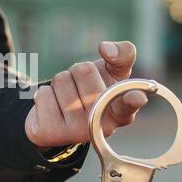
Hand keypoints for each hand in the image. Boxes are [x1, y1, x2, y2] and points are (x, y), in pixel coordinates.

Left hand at [24, 40, 146, 148]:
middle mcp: (103, 126)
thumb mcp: (113, 73)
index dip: (133, 99)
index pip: (129, 103)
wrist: (61, 117)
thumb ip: (123, 55)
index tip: (137, 98)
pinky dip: (45, 94)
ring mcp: (77, 132)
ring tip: (67, 97)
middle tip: (81, 87)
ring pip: (61, 80)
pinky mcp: (52, 133)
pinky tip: (53, 108)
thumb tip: (107, 48)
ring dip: (61, 83)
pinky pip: (44, 94)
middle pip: (84, 70)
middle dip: (78, 71)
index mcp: (122, 112)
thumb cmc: (94, 89)